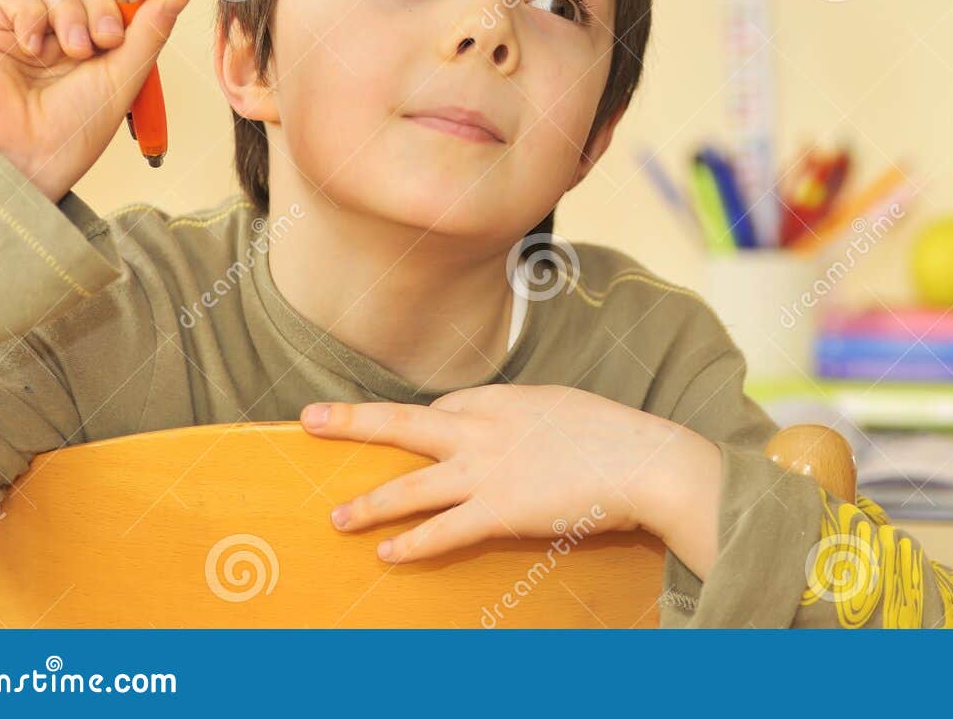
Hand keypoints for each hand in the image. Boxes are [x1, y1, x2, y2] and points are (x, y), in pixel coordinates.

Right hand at [0, 0, 189, 200]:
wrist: (22, 156)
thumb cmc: (74, 129)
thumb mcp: (124, 78)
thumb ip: (148, 33)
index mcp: (103, 53)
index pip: (124, 6)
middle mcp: (69, 39)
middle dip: (105, 9)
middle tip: (108, 40)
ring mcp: (33, 33)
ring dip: (72, 15)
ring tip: (74, 51)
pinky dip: (33, 16)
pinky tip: (34, 48)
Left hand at [301, 384, 721, 574]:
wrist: (643, 462)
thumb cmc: (616, 435)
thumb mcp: (566, 406)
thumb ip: (532, 414)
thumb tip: (522, 428)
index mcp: (504, 398)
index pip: (447, 405)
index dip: (428, 423)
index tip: (417, 433)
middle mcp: (483, 428)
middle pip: (403, 423)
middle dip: (352, 422)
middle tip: (309, 418)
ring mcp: (486, 470)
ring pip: (410, 486)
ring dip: (369, 504)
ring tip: (337, 518)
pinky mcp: (498, 510)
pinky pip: (442, 531)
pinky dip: (411, 544)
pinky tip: (387, 555)